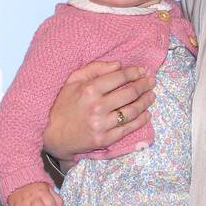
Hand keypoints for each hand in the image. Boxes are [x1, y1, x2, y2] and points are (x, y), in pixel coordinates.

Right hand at [42, 61, 157, 166]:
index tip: (143, 71)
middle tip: (151, 82)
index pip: (119, 77)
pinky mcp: (104, 139)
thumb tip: (119, 65)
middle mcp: (97, 107)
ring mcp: (102, 124)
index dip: (134, 73)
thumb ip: (95, 69)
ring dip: (145, 102)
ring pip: (132, 111)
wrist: (53, 135)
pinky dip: (141, 120)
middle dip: (143, 85)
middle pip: (129, 93)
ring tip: (151, 96)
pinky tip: (147, 114)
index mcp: (89, 89)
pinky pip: (128, 128)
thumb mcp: (73, 81)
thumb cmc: (63, 105)